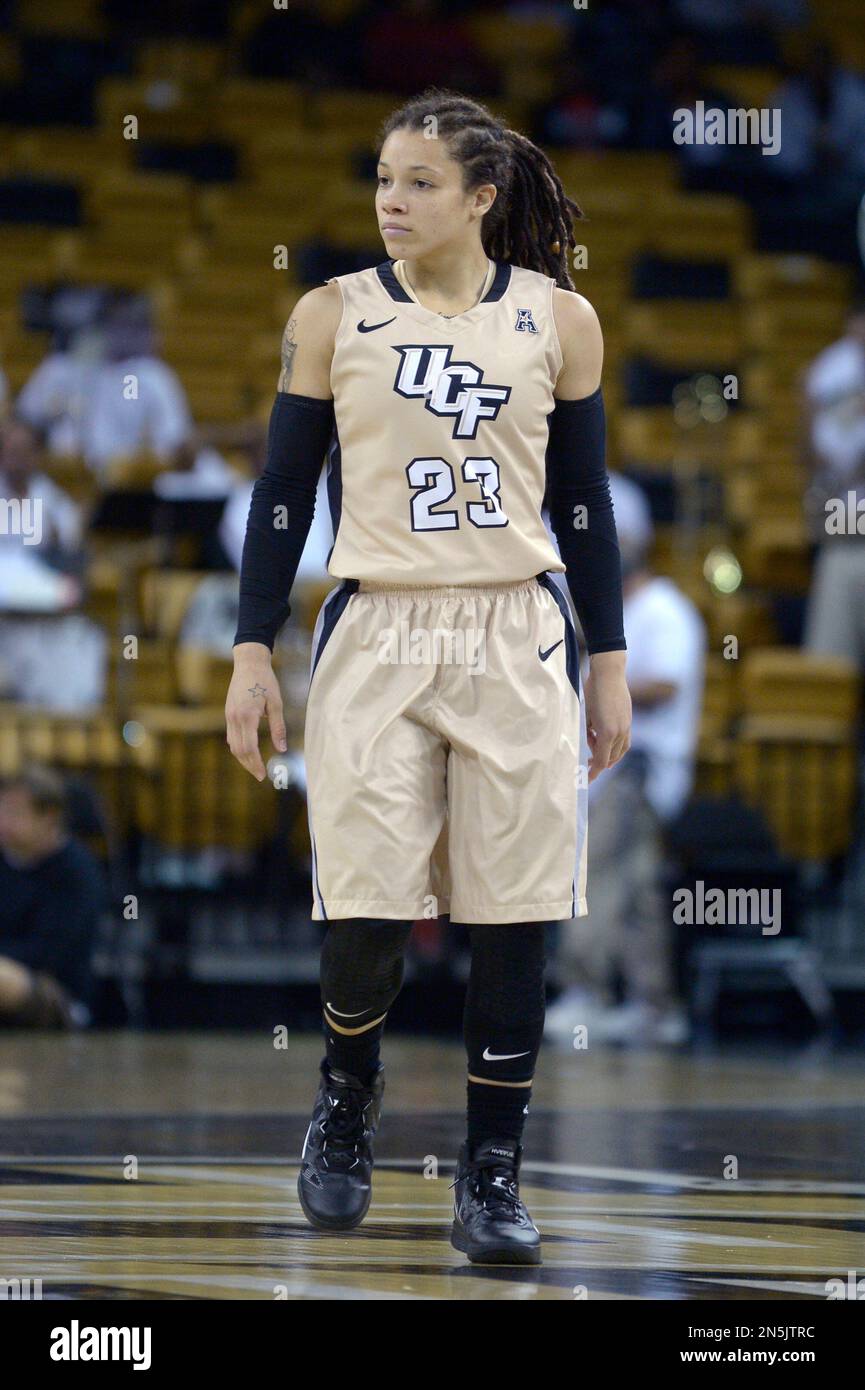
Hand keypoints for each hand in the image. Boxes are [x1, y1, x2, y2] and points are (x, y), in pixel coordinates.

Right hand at [226, 646, 285, 780]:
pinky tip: (247, 752)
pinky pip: (231, 736)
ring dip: (243, 758)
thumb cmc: (265, 681)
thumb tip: (282, 749)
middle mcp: (234, 718)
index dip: (256, 763)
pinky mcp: (228, 713)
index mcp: (247, 716)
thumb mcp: (276, 703)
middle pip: (239, 750)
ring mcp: (229, 716)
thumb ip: (278, 727)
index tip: (263, 775)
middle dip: (249, 765)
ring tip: (254, 767)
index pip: (249, 748)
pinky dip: (238, 747)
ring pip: (233, 745)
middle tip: (260, 776)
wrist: (248, 663)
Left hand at [583, 651, 630, 783]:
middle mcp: (620, 732)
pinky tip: (607, 743)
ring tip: (596, 752)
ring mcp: (627, 726)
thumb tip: (592, 743)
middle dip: (598, 763)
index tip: (586, 779)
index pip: (601, 760)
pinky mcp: (628, 720)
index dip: (593, 772)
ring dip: (609, 756)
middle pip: (610, 758)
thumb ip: (590, 732)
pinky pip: (625, 741)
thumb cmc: (593, 692)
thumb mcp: (586, 714)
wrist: (609, 673)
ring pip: (620, 750)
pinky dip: (616, 747)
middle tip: (586, 763)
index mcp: (607, 732)